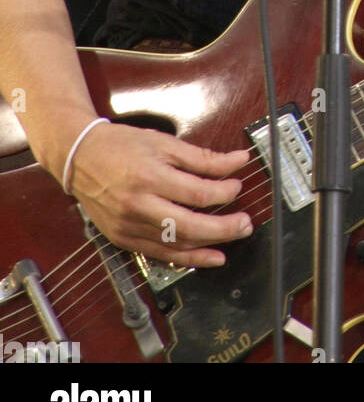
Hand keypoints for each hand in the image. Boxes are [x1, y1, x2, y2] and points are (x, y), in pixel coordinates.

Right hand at [68, 121, 253, 266]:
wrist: (80, 157)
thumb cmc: (120, 146)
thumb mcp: (164, 143)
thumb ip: (202, 157)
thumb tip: (236, 161)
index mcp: (150, 177)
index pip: (198, 193)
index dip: (224, 192)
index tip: (238, 187)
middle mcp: (138, 206)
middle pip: (190, 226)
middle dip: (224, 228)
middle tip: (245, 223)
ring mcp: (129, 226)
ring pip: (177, 244)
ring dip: (210, 245)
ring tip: (233, 237)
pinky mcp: (123, 238)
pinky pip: (160, 254)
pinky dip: (186, 258)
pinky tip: (207, 256)